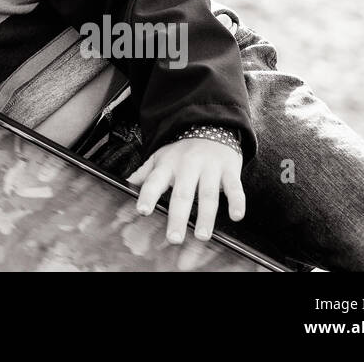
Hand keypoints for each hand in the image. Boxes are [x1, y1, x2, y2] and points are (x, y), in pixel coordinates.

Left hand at [128, 137, 244, 244]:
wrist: (211, 127)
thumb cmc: (183, 150)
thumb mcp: (161, 157)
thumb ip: (145, 172)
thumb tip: (126, 183)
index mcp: (168, 165)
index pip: (154, 182)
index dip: (147, 196)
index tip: (143, 211)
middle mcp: (187, 166)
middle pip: (182, 194)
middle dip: (178, 216)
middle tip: (174, 238)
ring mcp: (209, 168)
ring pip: (207, 194)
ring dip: (205, 216)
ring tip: (202, 236)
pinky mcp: (229, 170)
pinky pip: (234, 188)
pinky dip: (237, 202)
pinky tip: (236, 216)